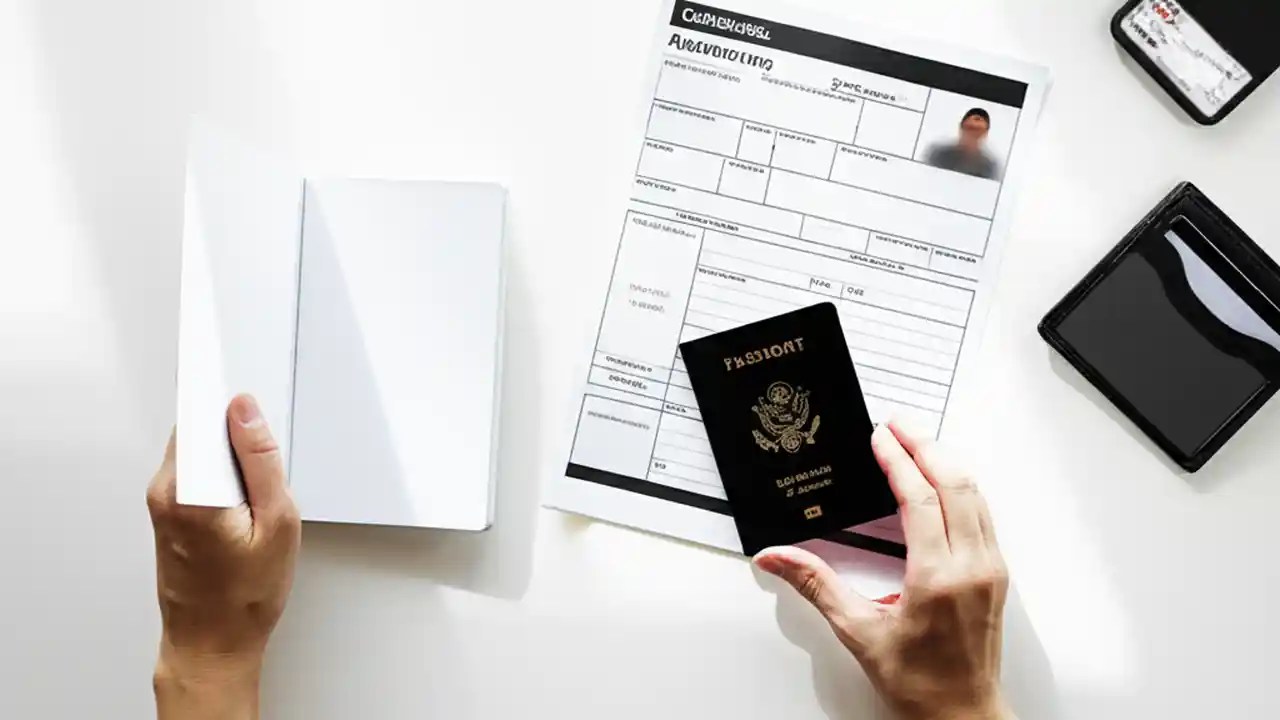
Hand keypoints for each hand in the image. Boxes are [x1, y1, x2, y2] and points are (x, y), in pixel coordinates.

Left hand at [147, 394, 300, 719]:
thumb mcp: (277, 522)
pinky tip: (245, 506)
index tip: (247, 387)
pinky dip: (222, 477)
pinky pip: (196, 472)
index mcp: (189, 492)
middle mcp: (165, 493)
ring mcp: (161, 503)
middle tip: (268, 465)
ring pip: (199, 451)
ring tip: (260, 495)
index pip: (200, 416)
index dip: (226, 399)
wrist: (213, 643)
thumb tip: (245, 410)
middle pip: (199, 430)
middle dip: (236, 434)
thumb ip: (262, 460)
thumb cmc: (244, 598)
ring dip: (231, 458)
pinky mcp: (167, 512)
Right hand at [755, 421, 1011, 719]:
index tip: (880, 438)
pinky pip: (982, 514)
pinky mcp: (996, 574)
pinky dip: (960, 486)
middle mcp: (972, 567)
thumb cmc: (919, 683)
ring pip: (975, 495)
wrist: (962, 715)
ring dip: (946, 462)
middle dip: (927, 446)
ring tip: (918, 442)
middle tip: (898, 424)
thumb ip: (816, 586)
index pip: (920, 500)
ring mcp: (990, 569)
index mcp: (938, 579)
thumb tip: (777, 558)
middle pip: (956, 484)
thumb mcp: (859, 632)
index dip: (899, 462)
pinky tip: (942, 480)